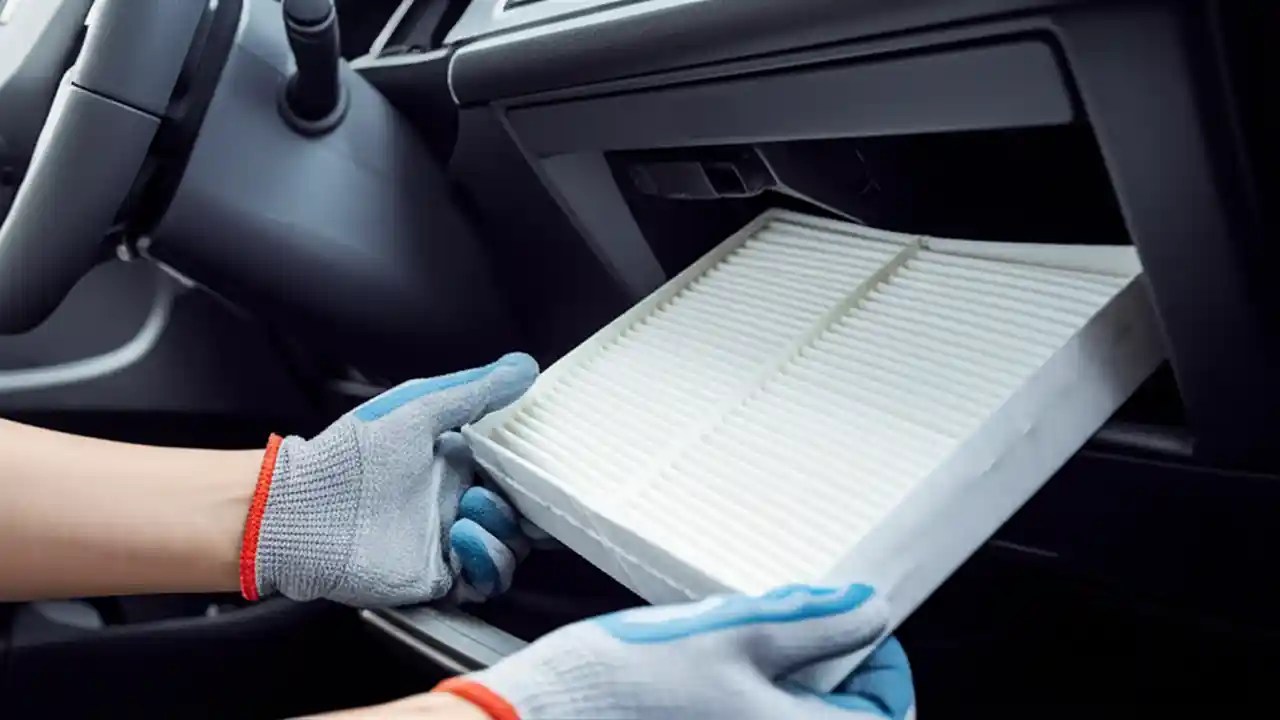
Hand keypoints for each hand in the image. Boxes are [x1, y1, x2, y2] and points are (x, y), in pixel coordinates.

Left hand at [239, 353, 539, 606]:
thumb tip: (524, 365)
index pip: (512, 473)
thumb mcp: (419, 407)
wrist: (305, 509)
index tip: (544, 465)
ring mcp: (447, 542)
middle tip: (518, 495)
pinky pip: (483, 580)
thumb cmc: (352, 454)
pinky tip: (462, 537)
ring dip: (502, 531)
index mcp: (455, 464)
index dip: (533, 473)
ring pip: (509, 549)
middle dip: (526, 507)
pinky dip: (485, 560)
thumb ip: (475, 390)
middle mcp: (455, 504)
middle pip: (519, 515)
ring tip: (471, 511)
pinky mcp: (437, 576)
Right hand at [436, 584, 915, 719]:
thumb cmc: (630, 682)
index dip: (877, 660)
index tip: (847, 622)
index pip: (889, 710)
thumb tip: (869, 610)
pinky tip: (708, 675)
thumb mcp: (736, 632)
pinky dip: (747, 702)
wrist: (543, 719)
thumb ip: (814, 622)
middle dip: (827, 669)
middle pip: (841, 718)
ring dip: (785, 684)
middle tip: (788, 626)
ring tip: (737, 645)